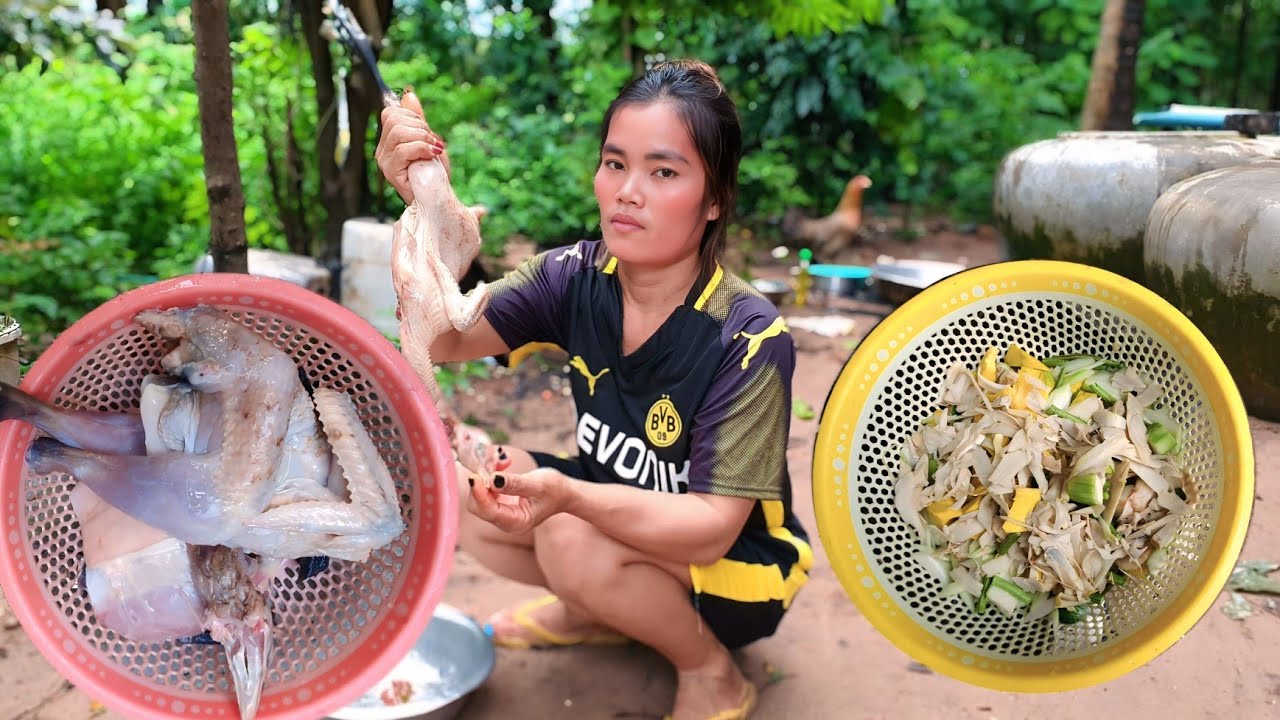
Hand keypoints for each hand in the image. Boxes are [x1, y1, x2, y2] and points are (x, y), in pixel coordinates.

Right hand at [375, 89, 450, 204]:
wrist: (441, 193)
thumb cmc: (434, 170)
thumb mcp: (428, 139)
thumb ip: (417, 119)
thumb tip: (409, 95)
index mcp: (389, 140)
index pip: (391, 113)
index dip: (412, 116)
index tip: (427, 132)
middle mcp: (382, 149)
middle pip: (393, 119)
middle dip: (420, 126)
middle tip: (433, 142)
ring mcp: (385, 161)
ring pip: (398, 132)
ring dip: (422, 138)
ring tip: (433, 149)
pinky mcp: (390, 171)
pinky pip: (403, 150)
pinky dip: (422, 148)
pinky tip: (432, 155)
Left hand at [466, 468, 569, 534]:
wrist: (564, 493)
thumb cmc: (555, 490)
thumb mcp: (537, 484)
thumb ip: (514, 483)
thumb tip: (492, 480)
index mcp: (517, 523)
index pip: (489, 511)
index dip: (479, 494)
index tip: (475, 475)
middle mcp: (506, 522)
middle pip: (479, 506)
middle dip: (481, 483)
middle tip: (490, 462)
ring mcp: (502, 514)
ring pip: (479, 496)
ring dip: (485, 476)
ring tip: (500, 461)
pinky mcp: (499, 505)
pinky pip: (485, 490)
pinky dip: (489, 476)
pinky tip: (502, 464)